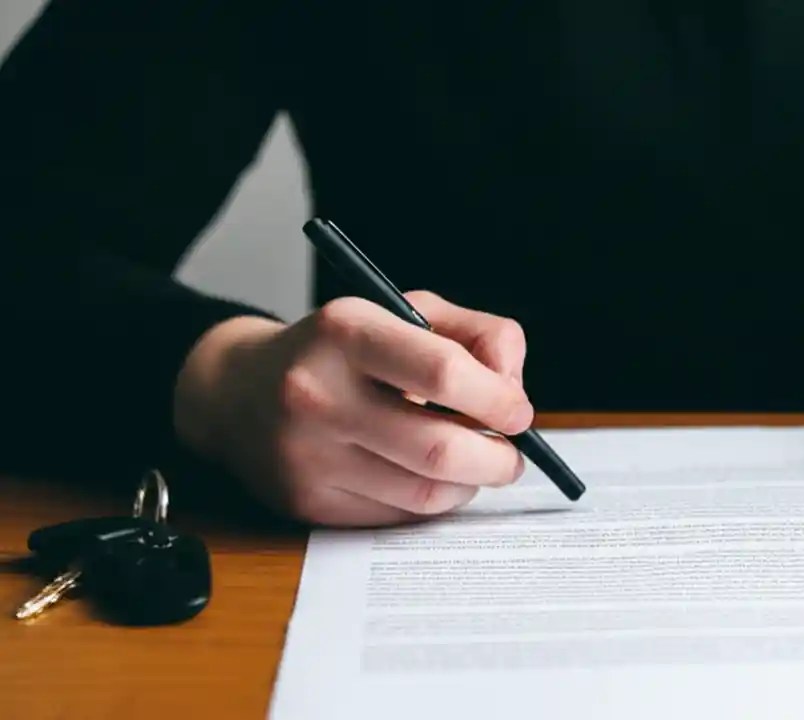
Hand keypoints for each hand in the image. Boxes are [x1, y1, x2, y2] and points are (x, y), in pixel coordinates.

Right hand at [173, 292, 533, 525]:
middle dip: (497, 458)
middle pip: (440, 449)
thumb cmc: (343, 349)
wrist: (237, 390)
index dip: (498, 399)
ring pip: (425, 492)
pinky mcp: (305, 502)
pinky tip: (429, 478)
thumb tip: (513, 386)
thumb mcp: (407, 312)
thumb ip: (478, 335)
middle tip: (511, 454)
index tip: (519, 412)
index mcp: (345, 331)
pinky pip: (397, 516)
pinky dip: (430, 502)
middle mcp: (317, 393)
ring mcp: (307, 454)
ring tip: (474, 464)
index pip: (444, 372)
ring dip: (469, 484)